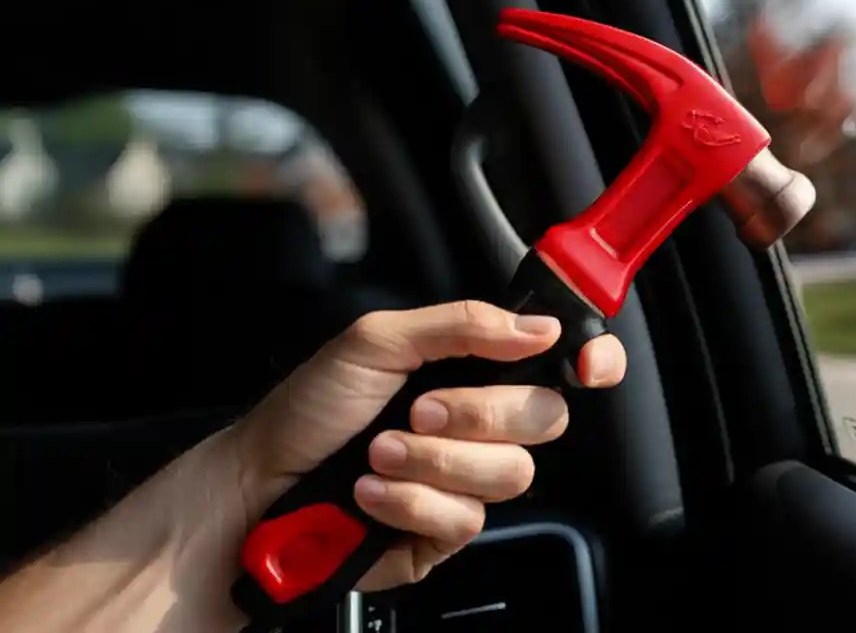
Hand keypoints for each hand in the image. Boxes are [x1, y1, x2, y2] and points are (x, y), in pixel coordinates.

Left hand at [232, 300, 626, 590]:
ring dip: (434, 460)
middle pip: (548, 418)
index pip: (564, 362)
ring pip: (511, 473)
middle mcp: (483, 423)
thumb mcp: (377, 340)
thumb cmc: (311, 409)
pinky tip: (373, 492)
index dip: (594, 360)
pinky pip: (467, 518)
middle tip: (417, 410)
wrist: (260, 485)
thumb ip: (463, 325)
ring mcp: (470, 480)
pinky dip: (412, 500)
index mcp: (476, 368)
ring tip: (379, 453)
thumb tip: (540, 329)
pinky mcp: (450, 531)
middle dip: (478, 413)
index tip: (586, 366)